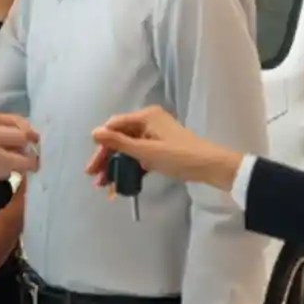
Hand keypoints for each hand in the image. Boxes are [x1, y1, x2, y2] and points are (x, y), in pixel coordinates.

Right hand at [86, 105, 241, 190]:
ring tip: (107, 187)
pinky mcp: (161, 148)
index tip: (92, 168)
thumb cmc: (179, 157)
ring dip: (118, 167)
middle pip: (120, 139)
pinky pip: (140, 156)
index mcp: (146, 116)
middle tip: (96, 180)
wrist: (211, 167)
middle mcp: (149, 122)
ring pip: (129, 150)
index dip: (101, 146)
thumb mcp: (146, 152)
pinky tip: (123, 184)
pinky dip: (132, 169)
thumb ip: (119, 143)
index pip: (114, 127)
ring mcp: (156, 135)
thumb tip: (94, 133)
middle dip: (107, 160)